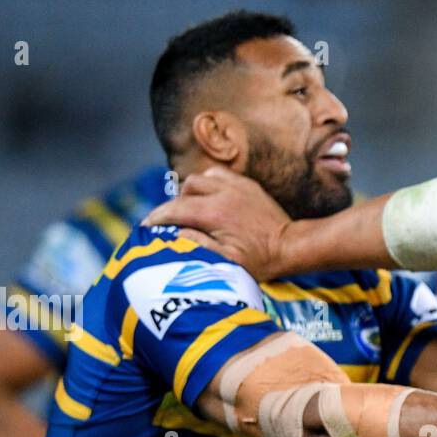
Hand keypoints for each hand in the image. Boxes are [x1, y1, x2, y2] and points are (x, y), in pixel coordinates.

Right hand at [144, 167, 291, 277]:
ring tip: (191, 211)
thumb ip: (198, 246)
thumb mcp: (227, 262)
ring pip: (199, 178)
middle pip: (184, 191)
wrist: (291, 246)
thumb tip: (175, 233)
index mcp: (215, 214)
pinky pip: (218, 174)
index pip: (174, 209)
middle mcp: (223, 193)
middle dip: (173, 206)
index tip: (145, 227)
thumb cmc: (260, 261)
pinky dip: (208, 184)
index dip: (156, 218)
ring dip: (190, 193)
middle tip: (170, 223)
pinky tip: (210, 199)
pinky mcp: (247, 184)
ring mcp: (236, 185)